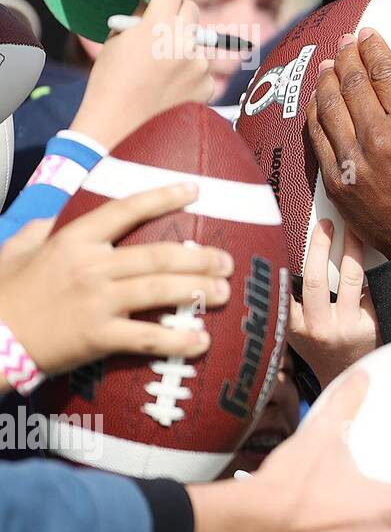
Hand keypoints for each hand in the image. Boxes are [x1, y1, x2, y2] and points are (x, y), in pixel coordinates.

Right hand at [0, 184, 232, 374]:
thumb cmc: (2, 294)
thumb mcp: (16, 249)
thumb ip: (43, 228)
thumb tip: (58, 213)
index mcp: (73, 240)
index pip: (126, 210)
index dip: (163, 197)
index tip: (195, 189)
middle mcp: (90, 267)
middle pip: (157, 255)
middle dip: (199, 256)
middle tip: (227, 260)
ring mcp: (96, 302)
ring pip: (159, 290)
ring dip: (198, 290)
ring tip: (224, 291)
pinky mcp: (98, 336)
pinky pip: (147, 337)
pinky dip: (178, 340)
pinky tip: (202, 341)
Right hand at [69, 0, 216, 150]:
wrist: (119, 128)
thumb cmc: (110, 83)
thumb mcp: (116, 42)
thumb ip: (139, 20)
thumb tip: (153, 6)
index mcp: (158, 25)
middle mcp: (184, 42)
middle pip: (191, 10)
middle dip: (177, 14)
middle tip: (163, 26)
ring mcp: (200, 65)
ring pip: (198, 42)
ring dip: (184, 47)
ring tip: (162, 68)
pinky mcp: (208, 85)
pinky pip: (203, 69)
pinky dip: (190, 73)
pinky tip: (170, 87)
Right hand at [287, 219, 378, 386]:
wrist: (347, 375)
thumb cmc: (320, 345)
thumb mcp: (296, 330)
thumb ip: (291, 303)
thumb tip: (290, 258)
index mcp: (293, 327)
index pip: (283, 290)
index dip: (282, 264)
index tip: (283, 241)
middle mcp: (319, 328)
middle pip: (317, 279)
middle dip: (321, 246)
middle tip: (326, 224)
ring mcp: (347, 327)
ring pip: (351, 279)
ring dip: (353, 248)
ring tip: (354, 230)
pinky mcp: (372, 324)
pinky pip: (371, 288)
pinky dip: (371, 269)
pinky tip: (374, 254)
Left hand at [307, 28, 390, 258]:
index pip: (384, 71)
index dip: (373, 47)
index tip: (368, 33)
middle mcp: (378, 139)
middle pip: (352, 83)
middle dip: (347, 55)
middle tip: (346, 41)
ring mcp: (352, 161)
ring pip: (328, 105)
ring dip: (327, 78)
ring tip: (330, 65)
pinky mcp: (336, 180)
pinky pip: (317, 136)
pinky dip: (315, 111)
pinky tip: (318, 99)